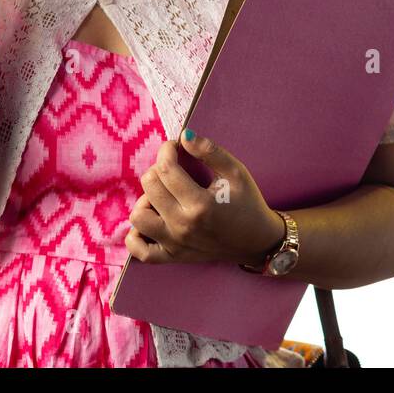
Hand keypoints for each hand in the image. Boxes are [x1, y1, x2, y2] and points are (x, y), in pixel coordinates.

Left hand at [125, 129, 286, 265]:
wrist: (257, 241)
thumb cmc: (248, 203)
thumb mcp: (236, 172)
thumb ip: (210, 152)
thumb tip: (184, 135)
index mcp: (200, 204)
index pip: (166, 169)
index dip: (166, 150)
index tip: (174, 146)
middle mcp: (183, 226)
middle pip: (150, 186)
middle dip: (158, 169)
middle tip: (173, 169)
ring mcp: (175, 244)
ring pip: (138, 217)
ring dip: (146, 200)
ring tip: (164, 195)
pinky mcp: (173, 256)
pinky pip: (140, 251)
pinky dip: (136, 236)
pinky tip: (151, 220)